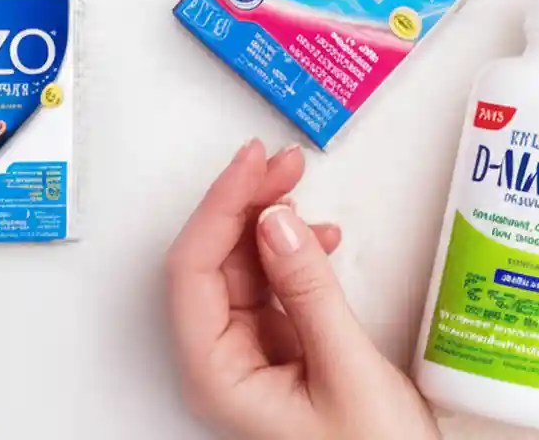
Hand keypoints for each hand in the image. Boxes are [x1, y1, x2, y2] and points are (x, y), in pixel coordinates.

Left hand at [165, 139, 439, 439]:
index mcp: (218, 375)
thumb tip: (275, 223)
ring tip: (302, 189)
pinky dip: (295, 255)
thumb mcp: (345, 369)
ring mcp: (253, 359)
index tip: (251, 166)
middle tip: (281, 163)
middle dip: (244, 206)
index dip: (218, 209)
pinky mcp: (285, 354)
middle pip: (213, 263)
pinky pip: (275, 288)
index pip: (192, 272)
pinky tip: (320, 238)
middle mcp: (225, 365)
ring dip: (270, 225)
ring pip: (243, 271)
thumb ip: (308, 291)